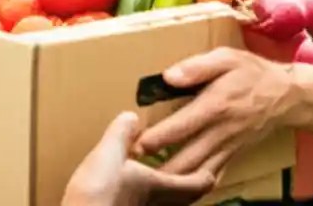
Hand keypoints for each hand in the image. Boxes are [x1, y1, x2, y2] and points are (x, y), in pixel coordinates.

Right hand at [63, 112, 215, 205]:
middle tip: (196, 167)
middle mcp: (157, 203)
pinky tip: (135, 188)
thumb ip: (121, 134)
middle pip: (186, 198)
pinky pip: (148, 204)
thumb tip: (131, 116)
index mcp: (160, 185)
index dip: (208, 174)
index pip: (198, 183)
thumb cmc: (99, 194)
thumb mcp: (107, 154)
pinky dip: (151, 195)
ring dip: (172, 190)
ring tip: (167, 175)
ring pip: (168, 203)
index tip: (213, 163)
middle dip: (193, 183)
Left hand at [133, 47, 293, 177]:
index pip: (182, 127)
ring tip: (149, 182)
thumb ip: (196, 66)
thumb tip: (168, 76)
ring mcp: (228, 147)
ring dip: (175, 180)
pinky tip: (177, 188)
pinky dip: (194, 185)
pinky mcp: (234, 156)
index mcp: (215, 105)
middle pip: (188, 159)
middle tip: (133, 171)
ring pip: (199, 173)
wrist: (287, 96)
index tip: (135, 145)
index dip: (157, 138)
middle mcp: (221, 131)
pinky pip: (213, 176)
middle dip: (160, 168)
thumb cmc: (251, 73)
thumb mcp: (226, 57)